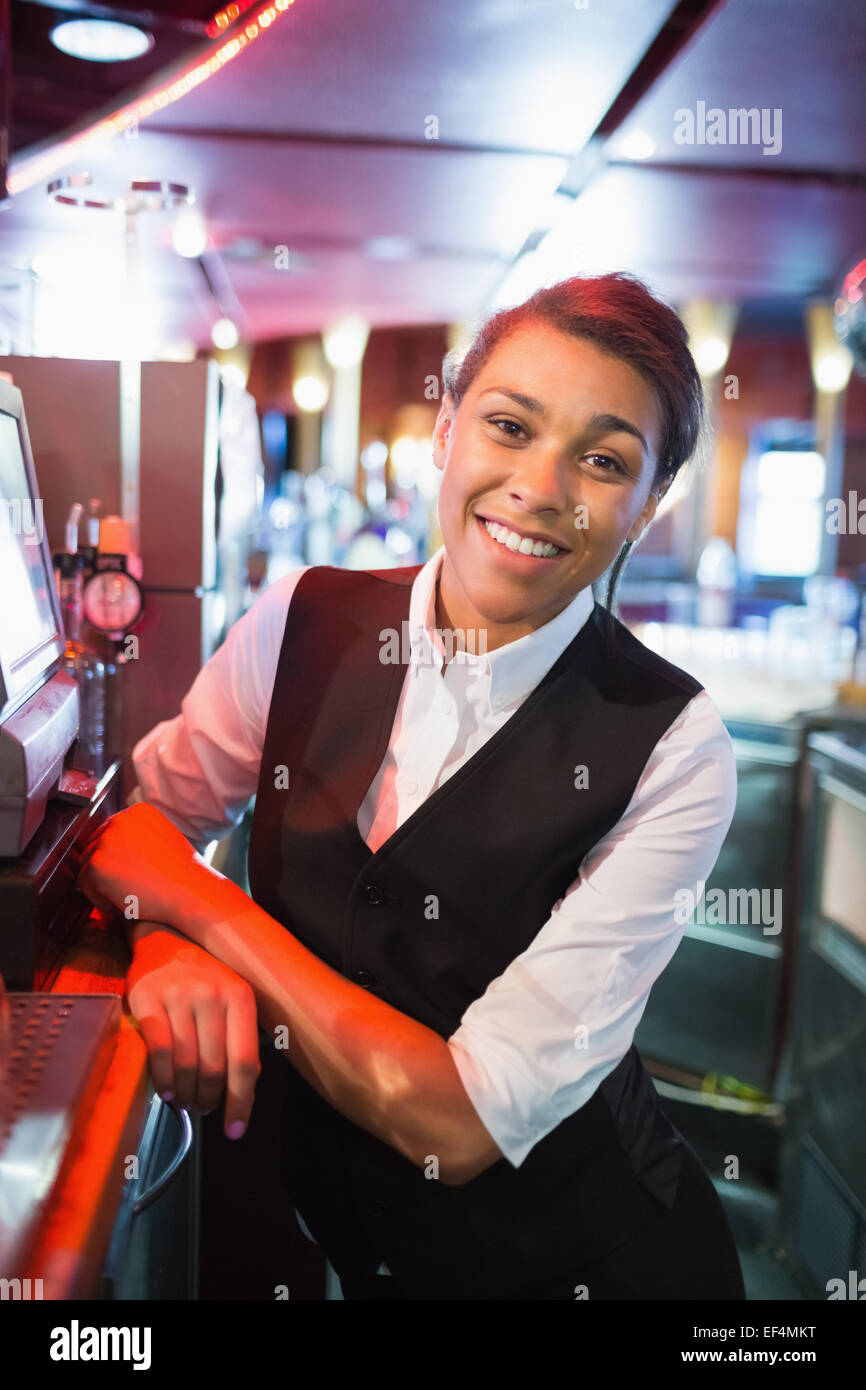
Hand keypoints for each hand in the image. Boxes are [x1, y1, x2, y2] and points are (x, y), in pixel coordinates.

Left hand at [77, 802, 211, 929]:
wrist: (191, 893)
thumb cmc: (183, 874)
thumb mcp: (163, 839)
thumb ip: (138, 837)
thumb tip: (114, 850)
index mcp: (138, 811)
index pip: (111, 830)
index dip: (113, 854)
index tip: (120, 871)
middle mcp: (120, 820)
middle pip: (95, 844)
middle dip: (105, 867)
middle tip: (119, 887)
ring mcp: (107, 841)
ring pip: (87, 862)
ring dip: (99, 881)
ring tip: (119, 897)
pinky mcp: (97, 864)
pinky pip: (84, 882)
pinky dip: (96, 897)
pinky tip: (115, 906)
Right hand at [127, 923, 260, 1138]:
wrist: (165, 939)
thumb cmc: (204, 978)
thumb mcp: (232, 999)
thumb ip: (240, 1038)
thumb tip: (245, 1087)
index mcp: (240, 997)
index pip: (244, 1062)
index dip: (240, 1102)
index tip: (235, 1130)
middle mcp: (212, 995)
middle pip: (213, 1068)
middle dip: (209, 1100)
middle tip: (203, 1109)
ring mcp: (179, 996)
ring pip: (186, 1064)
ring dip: (186, 1094)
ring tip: (185, 1102)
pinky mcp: (148, 999)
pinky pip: (158, 1051)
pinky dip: (163, 1078)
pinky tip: (166, 1091)